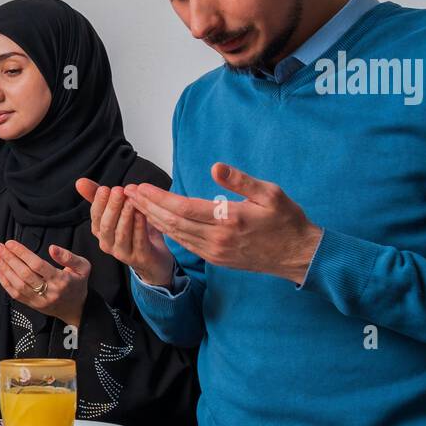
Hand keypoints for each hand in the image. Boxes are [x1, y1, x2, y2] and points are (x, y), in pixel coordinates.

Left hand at [0, 240, 89, 327]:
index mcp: (61, 280)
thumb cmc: (78, 284)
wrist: (76, 309)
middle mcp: (49, 291)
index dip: (22, 253)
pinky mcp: (32, 305)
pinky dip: (5, 283)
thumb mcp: (83, 267)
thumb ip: (68, 256)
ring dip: (4, 269)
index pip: (37, 265)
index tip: (11, 243)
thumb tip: (52, 248)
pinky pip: (16, 295)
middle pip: (24, 274)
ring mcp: (39, 300)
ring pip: (17, 285)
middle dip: (9, 259)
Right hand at [78, 178, 175, 286]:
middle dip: (111, 207)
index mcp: (100, 232)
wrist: (154, 257)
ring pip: (121, 234)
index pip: (95, 216)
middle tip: (118, 190)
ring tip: (130, 201)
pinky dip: (139, 227)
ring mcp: (123, 253)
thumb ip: (99, 197)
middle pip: (106, 226)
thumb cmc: (133, 230)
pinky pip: (138, 241)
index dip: (99, 203)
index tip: (105, 188)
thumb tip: (79, 181)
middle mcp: (108, 243)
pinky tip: (142, 214)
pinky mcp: (139, 258)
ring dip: (125, 216)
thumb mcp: (116, 211)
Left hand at [127, 163, 322, 284]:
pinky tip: (157, 221)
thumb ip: (241, 181)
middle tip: (128, 193)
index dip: (157, 197)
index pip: (182, 207)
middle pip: (171, 222)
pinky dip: (167, 231)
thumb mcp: (270, 193)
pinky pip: (184, 244)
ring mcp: (214, 252)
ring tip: (136, 204)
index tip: (140, 187)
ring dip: (152, 219)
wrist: (298, 255)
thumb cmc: (286, 220)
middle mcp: (217, 239)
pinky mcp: (215, 259)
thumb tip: (215, 167)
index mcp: (228, 220)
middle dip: (146, 207)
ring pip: (175, 235)